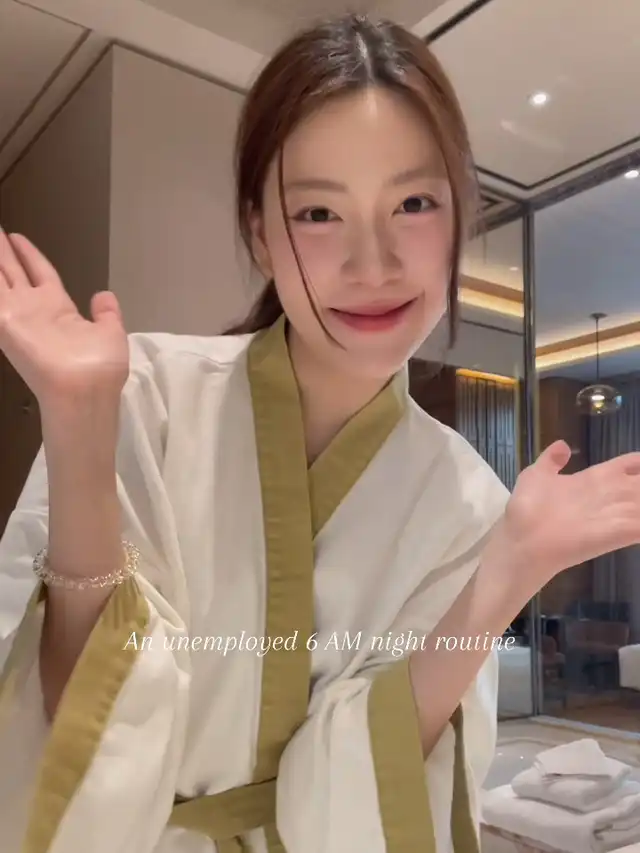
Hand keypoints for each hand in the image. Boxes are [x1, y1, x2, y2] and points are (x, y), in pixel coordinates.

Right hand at [0, 230, 128, 410]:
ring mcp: (16, 315)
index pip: (40, 272)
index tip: (16, 236)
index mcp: (59, 307)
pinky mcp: (3, 323)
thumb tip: (104, 296)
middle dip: (2, 252)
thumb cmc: (100, 364)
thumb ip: (106, 314)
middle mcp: (34, 309)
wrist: (84, 389)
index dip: (28, 255)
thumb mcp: (110, 332)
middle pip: (13, 271)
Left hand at [500, 440, 639, 583]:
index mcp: (596, 479)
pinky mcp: (620, 533)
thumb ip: (551, 460)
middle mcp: (610, 495)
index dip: (639, 462)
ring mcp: (616, 515)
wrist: (523, 540)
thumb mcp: (537, 476)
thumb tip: (563, 444)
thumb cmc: (528, 507)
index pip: (628, 465)